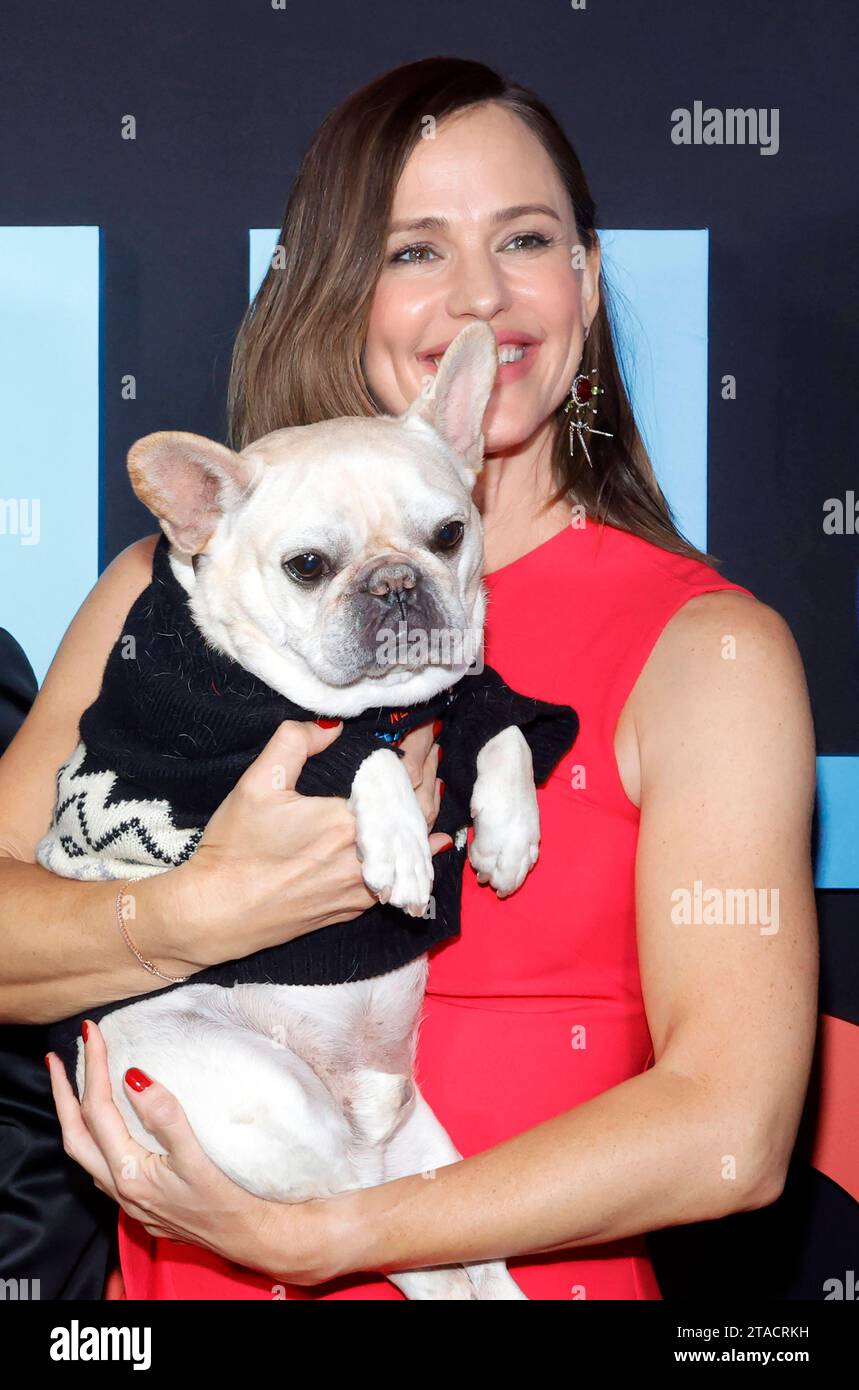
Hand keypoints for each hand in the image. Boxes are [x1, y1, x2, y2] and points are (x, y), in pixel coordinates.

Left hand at [46, 1019, 349, 1285]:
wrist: (250, 1237)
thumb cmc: (229, 1199)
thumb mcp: (198, 1156)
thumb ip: (165, 1117)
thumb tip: (133, 1079)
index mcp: (130, 1173)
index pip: (98, 1111)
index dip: (92, 1068)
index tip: (92, 1033)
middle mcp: (121, 1189)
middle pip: (75, 1134)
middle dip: (62, 1094)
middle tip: (56, 1058)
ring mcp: (128, 1199)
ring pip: (85, 1152)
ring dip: (74, 1115)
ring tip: (73, 1085)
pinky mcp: (141, 1202)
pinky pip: (101, 1165)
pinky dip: (94, 1136)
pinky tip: (106, 1128)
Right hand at [162, 719, 449, 969]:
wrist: (217, 915)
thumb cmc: (235, 850)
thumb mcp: (257, 784)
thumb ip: (294, 743)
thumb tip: (331, 725)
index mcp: (347, 822)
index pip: (402, 781)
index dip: (419, 753)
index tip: (425, 733)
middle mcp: (364, 858)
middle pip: (417, 814)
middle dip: (428, 780)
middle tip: (433, 753)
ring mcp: (361, 888)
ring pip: (413, 849)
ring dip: (426, 817)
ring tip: (432, 788)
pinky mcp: (351, 908)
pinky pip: (398, 878)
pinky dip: (416, 855)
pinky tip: (429, 844)